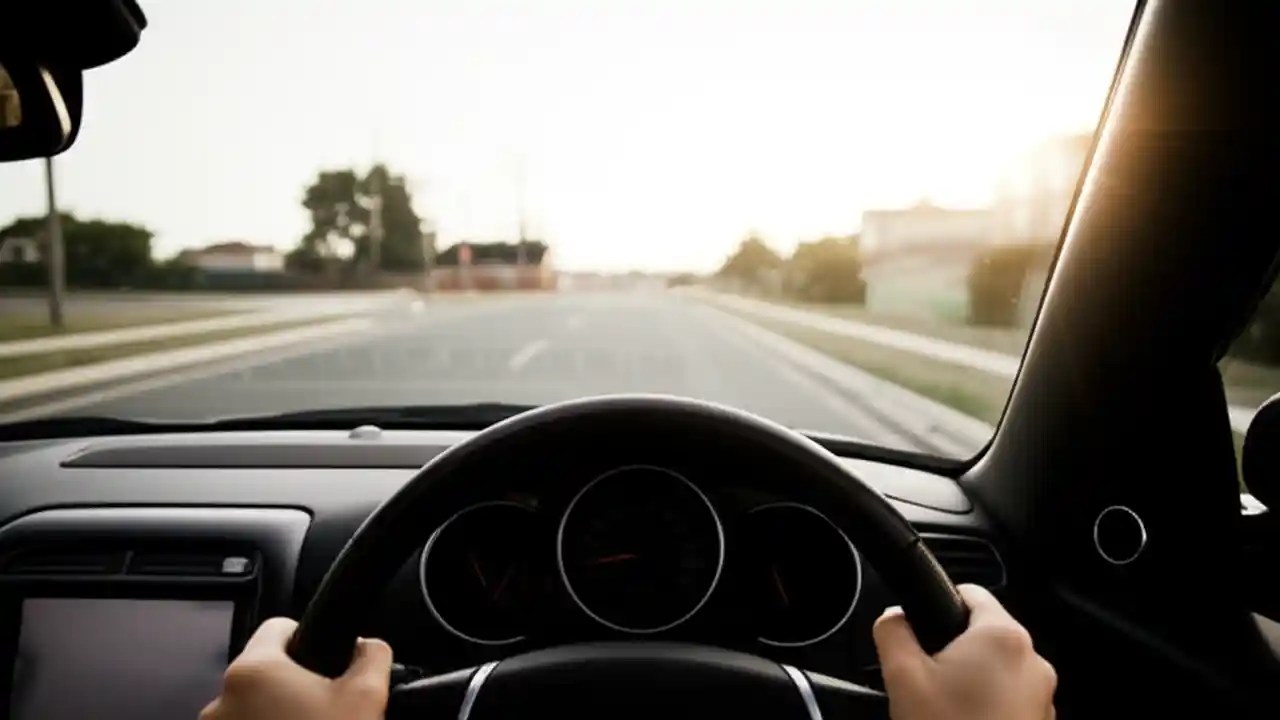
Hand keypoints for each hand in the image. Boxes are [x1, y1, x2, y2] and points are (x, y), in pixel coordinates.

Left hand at [200, 617, 392, 719]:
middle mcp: (220, 701)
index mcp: (253, 671)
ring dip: (277, 716)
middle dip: (295, 686)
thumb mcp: (368, 696)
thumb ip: (372, 655)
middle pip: (265, 672)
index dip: (309, 637)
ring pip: (253, 707)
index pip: (278, 627)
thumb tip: (368, 646)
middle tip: (326, 709)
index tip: (327, 660)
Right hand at [872, 584, 1056, 719]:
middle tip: (925, 680)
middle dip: (951, 651)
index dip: (937, 605)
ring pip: (995, 669)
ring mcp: (1042, 695)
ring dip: (969, 681)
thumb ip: (892, 632)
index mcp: (1002, 636)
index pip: (970, 593)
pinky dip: (986, 705)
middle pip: (982, 634)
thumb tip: (893, 618)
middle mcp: (1033, 660)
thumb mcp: (902, 677)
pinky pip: (1008, 698)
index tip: (919, 630)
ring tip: (943, 710)